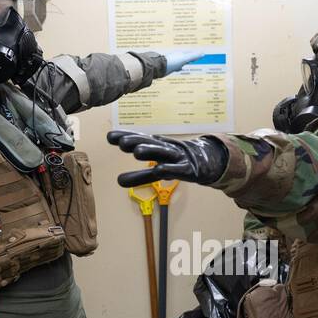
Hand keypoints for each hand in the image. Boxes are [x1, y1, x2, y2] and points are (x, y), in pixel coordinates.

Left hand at [107, 130, 227, 186]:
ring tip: (137, 152)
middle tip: (121, 142)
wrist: (208, 162)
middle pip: (149, 143)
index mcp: (158, 146)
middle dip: (136, 142)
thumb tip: (118, 181)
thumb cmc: (178, 163)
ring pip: (163, 153)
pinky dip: (168, 169)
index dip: (125, 136)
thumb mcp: (159, 167)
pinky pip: (177, 169)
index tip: (109, 137)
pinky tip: (159, 169)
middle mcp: (166, 149)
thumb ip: (140, 174)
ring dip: (150, 151)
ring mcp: (178, 158)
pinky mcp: (188, 170)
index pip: (140, 139)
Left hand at [162, 48, 208, 73]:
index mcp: (181, 53)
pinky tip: (179, 69)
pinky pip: (176, 67)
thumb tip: (203, 53)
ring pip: (181, 62)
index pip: (190, 53)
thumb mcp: (185, 59)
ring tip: (188, 64)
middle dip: (190, 58)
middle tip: (195, 58)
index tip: (200, 54)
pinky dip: (179, 68)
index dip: (195, 54)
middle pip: (185, 57)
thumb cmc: (173, 62)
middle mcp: (177, 57)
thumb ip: (194, 56)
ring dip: (184, 63)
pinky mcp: (170, 67)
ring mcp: (173, 62)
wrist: (161, 67)